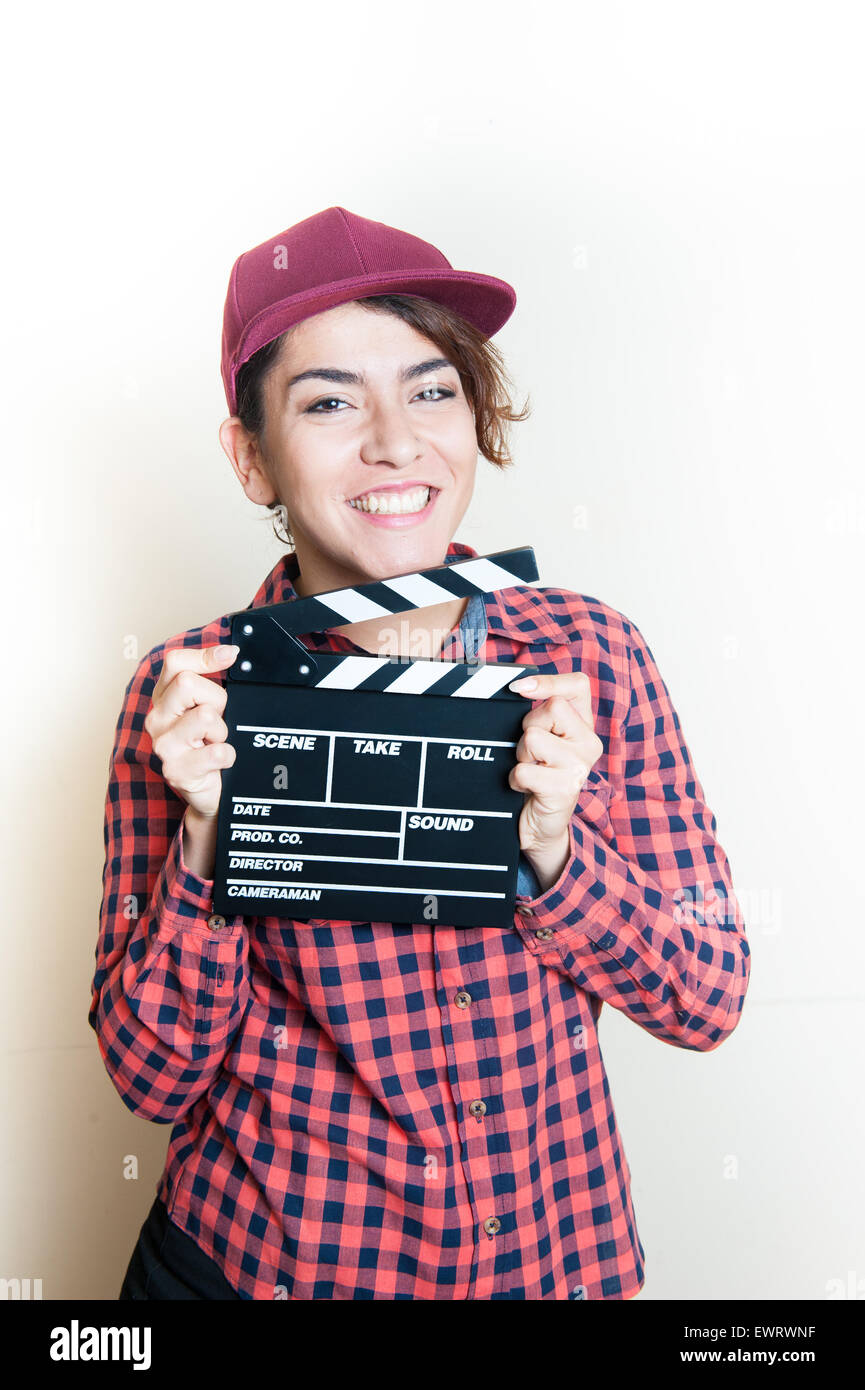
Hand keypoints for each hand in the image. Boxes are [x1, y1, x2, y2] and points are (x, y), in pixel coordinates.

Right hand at [144, 644, 239, 819]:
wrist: (209, 791)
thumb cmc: (210, 745)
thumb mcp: (210, 707)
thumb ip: (211, 680)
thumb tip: (231, 652)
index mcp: (164, 698)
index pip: (175, 662)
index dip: (205, 656)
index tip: (232, 656)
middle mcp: (157, 719)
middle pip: (188, 684)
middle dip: (217, 700)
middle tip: (218, 721)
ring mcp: (163, 746)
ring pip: (205, 716)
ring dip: (222, 731)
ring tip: (216, 742)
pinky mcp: (176, 771)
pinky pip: (217, 751)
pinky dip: (229, 756)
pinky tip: (220, 763)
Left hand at [506, 671, 603, 887]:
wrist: (542, 827)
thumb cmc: (538, 776)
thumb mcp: (543, 739)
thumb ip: (541, 712)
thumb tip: (519, 686)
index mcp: (584, 726)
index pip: (578, 685)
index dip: (548, 681)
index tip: (519, 688)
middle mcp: (589, 743)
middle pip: (552, 708)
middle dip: (529, 726)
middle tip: (531, 751)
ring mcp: (579, 767)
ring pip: (534, 737)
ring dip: (521, 755)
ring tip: (530, 769)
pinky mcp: (565, 790)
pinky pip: (524, 770)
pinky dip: (515, 779)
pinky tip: (526, 788)